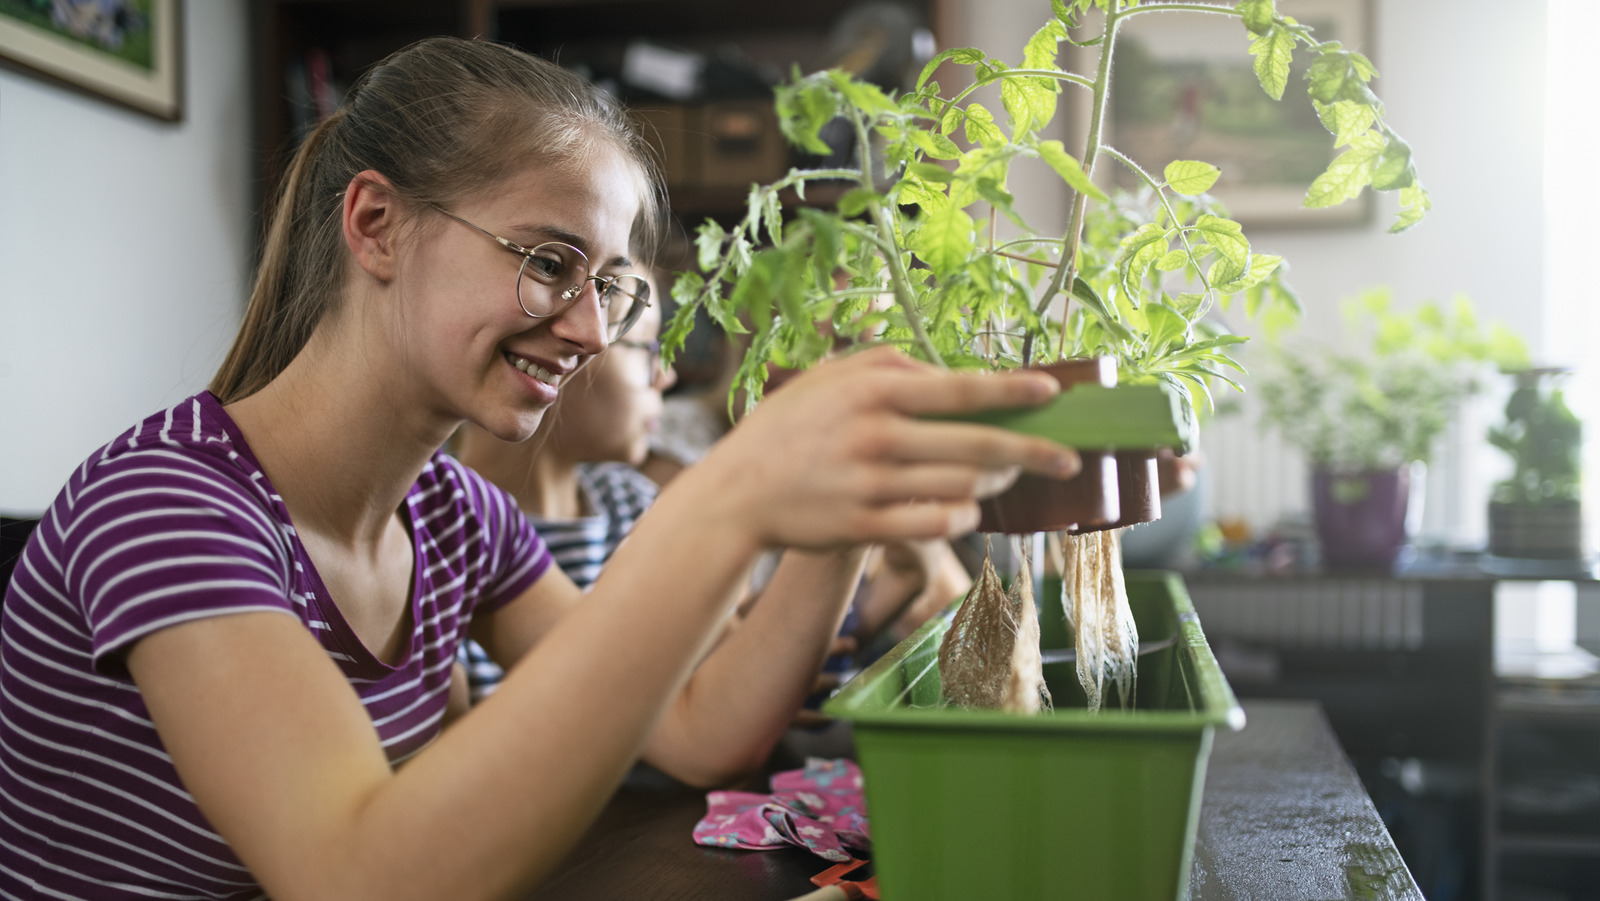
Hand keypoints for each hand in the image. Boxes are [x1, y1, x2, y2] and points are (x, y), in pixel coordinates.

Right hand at [695, 347, 1080, 549]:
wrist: (736, 492)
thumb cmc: (791, 428)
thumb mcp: (831, 378)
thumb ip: (889, 369)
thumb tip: (953, 375)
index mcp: (872, 391)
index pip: (959, 389)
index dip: (1012, 392)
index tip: (1052, 395)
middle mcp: (875, 435)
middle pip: (976, 446)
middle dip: (1033, 452)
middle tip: (1070, 459)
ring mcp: (869, 484)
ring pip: (961, 488)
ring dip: (994, 486)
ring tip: (1006, 479)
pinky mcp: (863, 526)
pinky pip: (935, 526)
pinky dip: (960, 519)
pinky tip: (964, 510)